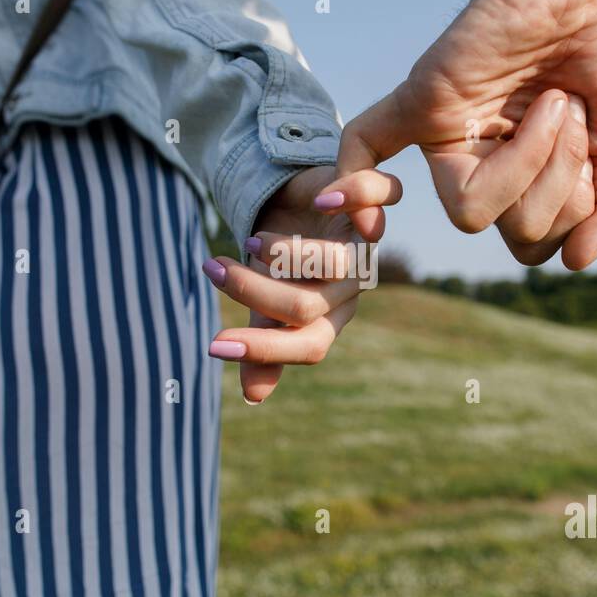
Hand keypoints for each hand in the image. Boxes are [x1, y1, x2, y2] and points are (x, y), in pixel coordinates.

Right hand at [202, 164, 399, 403]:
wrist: (303, 201)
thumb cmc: (285, 261)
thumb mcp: (268, 302)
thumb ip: (263, 340)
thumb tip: (253, 399)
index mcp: (329, 317)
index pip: (309, 347)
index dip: (264, 351)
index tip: (214, 344)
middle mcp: (351, 287)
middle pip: (307, 306)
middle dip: (252, 292)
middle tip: (212, 270)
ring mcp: (364, 245)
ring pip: (336, 263)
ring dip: (284, 253)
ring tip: (252, 241)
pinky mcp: (370, 200)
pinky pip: (384, 197)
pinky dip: (356, 197)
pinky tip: (322, 201)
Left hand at [322, 0, 596, 267]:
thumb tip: (576, 262)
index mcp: (516, 181)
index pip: (533, 244)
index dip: (575, 214)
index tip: (594, 146)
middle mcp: (476, 164)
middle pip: (512, 232)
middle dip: (561, 180)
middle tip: (571, 112)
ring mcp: (444, 134)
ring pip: (471, 211)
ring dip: (533, 162)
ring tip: (552, 102)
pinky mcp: (421, 99)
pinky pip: (367, 144)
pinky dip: (357, 182)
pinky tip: (368, 221)